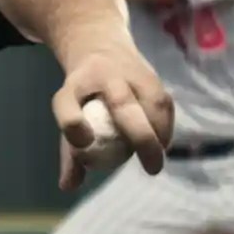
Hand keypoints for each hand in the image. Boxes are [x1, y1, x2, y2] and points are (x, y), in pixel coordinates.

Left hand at [52, 30, 173, 190]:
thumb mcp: (69, 116)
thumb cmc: (82, 95)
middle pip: (122, 104)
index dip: (73, 125)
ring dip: (161, 133)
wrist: (98, 46)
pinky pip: (164, 102)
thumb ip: (70, 154)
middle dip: (140, 137)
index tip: (84, 144)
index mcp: (73, 86)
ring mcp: (128, 71)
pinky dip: (167, 125)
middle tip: (151, 167)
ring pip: (152, 100)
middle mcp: (100, 75)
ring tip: (157, 159)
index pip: (66, 104)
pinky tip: (163, 144)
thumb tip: (68, 186)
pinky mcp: (150, 73)